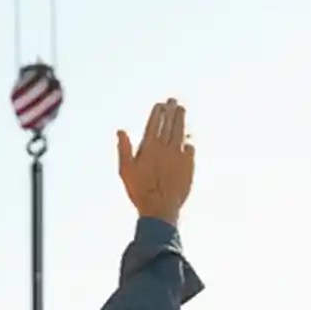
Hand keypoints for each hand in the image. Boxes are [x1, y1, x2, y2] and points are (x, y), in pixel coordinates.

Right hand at [117, 98, 194, 225]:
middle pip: (170, 124)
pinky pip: (190, 149)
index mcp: (149, 147)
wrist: (160, 208)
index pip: (154, 124)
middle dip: (171, 111)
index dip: (158, 113)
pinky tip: (187, 140)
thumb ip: (124, 149)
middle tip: (173, 101)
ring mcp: (179, 155)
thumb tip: (120, 131)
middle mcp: (165, 147)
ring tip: (181, 110)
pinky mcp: (189, 165)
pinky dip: (188, 142)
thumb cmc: (140, 191)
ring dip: (181, 120)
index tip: (160, 104)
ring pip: (181, 132)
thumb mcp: (125, 170)